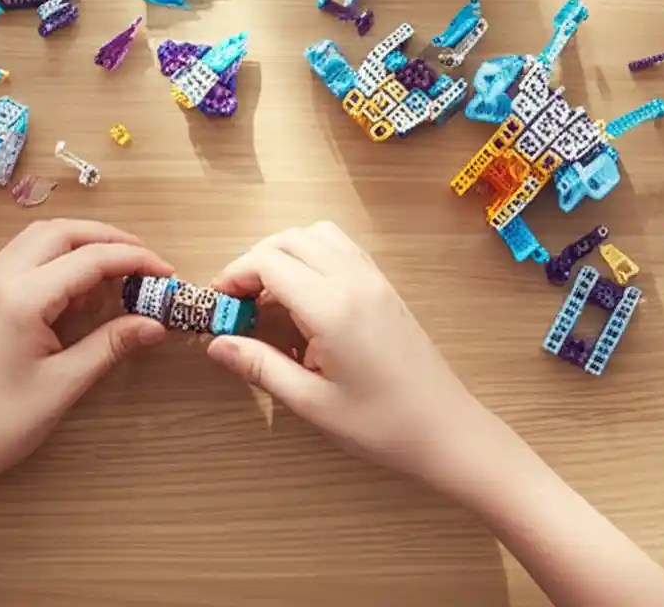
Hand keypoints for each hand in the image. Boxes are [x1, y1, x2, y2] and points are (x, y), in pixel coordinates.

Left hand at [0, 219, 172, 498]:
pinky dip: (58, 261)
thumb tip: (155, 323)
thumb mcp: (64, 384)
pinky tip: (80, 292)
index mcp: (20, 299)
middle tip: (147, 263)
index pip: (89, 259)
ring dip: (82, 246)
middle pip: (62, 233)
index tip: (167, 273)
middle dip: (109, 240)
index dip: (134, 260)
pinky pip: (24, 259)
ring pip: (41, 239)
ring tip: (118, 275)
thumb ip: (111, 344)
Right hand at [207, 222, 487, 486]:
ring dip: (285, 252)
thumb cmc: (380, 424)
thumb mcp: (311, 403)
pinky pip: (342, 249)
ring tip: (270, 296)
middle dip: (255, 261)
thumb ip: (260, 366)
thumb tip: (217, 344)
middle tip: (239, 301)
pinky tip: (305, 297)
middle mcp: (354, 281)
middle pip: (290, 238)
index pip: (269, 262)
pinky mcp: (386, 287)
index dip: (235, 275)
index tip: (220, 304)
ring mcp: (374, 280)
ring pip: (318, 235)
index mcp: (332, 308)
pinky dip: (313, 256)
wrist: (446, 429)